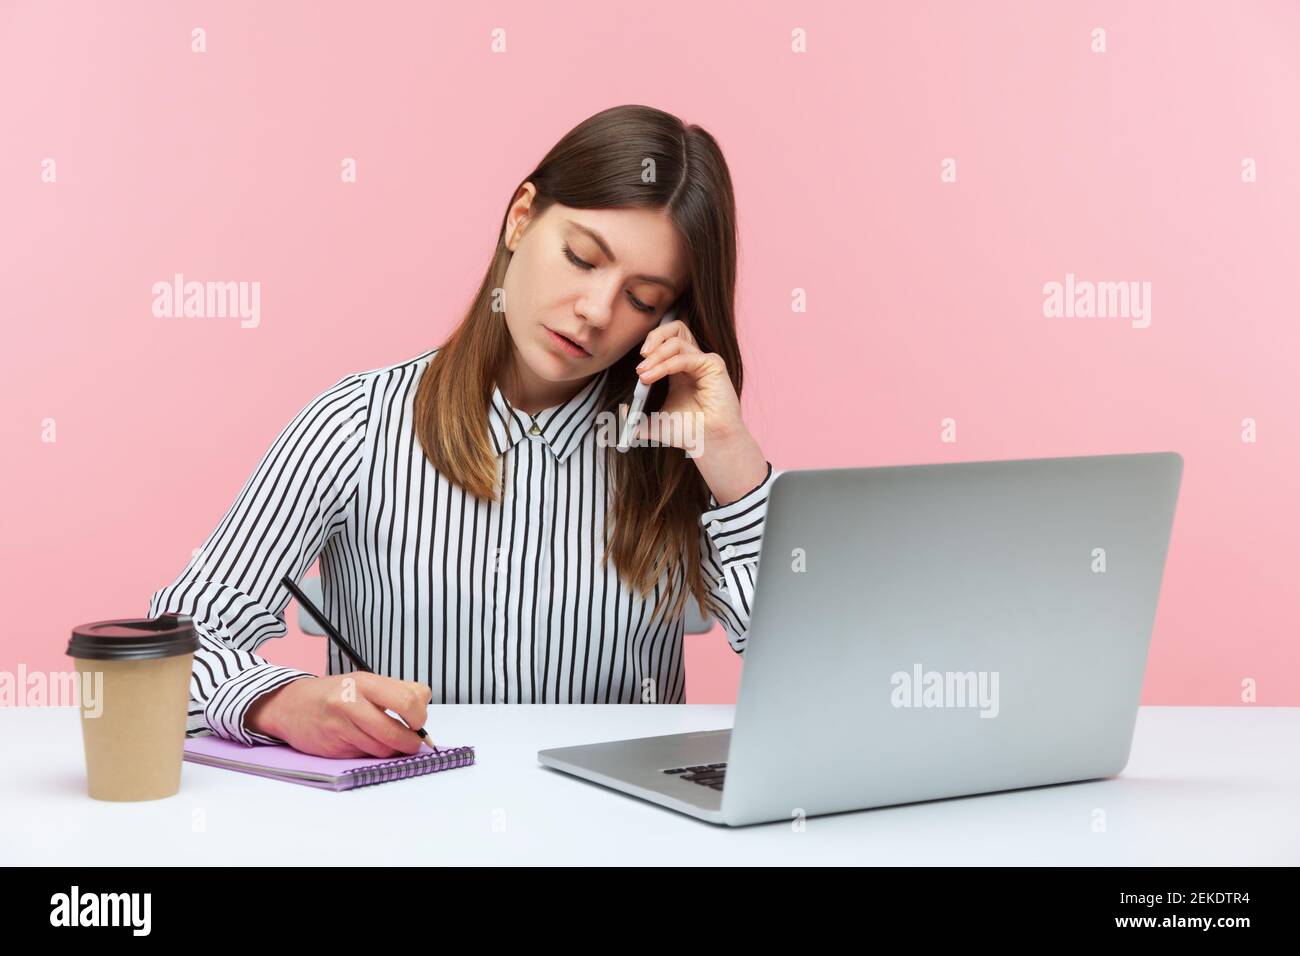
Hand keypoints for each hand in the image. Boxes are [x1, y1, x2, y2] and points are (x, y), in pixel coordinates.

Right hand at [245, 673, 432, 757]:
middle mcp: (352, 702)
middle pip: (396, 731)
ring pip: (382, 749)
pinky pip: (365, 756)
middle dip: (411, 742)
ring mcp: (341, 726)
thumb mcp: (365, 683)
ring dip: (393, 750)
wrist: (291, 705)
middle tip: (414, 742)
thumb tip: (424, 707)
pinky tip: (367, 743)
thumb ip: (397, 692)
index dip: (420, 716)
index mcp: (365, 682)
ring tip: (390, 741)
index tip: (419, 721)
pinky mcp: (334, 747)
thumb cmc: (334, 694)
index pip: (408, 700)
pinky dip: (373, 753)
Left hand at [629, 318, 743, 451]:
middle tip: (642, 356)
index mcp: (680, 369)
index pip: (666, 339)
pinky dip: (666, 364)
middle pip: (675, 328)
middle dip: (654, 336)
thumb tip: (621, 411)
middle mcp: (692, 361)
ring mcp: (703, 361)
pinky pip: (684, 356)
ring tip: (643, 373)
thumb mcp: (654, 424)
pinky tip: (652, 376)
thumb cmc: (688, 433)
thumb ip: (636, 419)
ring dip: (656, 355)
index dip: (650, 344)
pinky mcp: (713, 365)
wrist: (708, 444)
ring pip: (677, 340)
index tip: (638, 367)